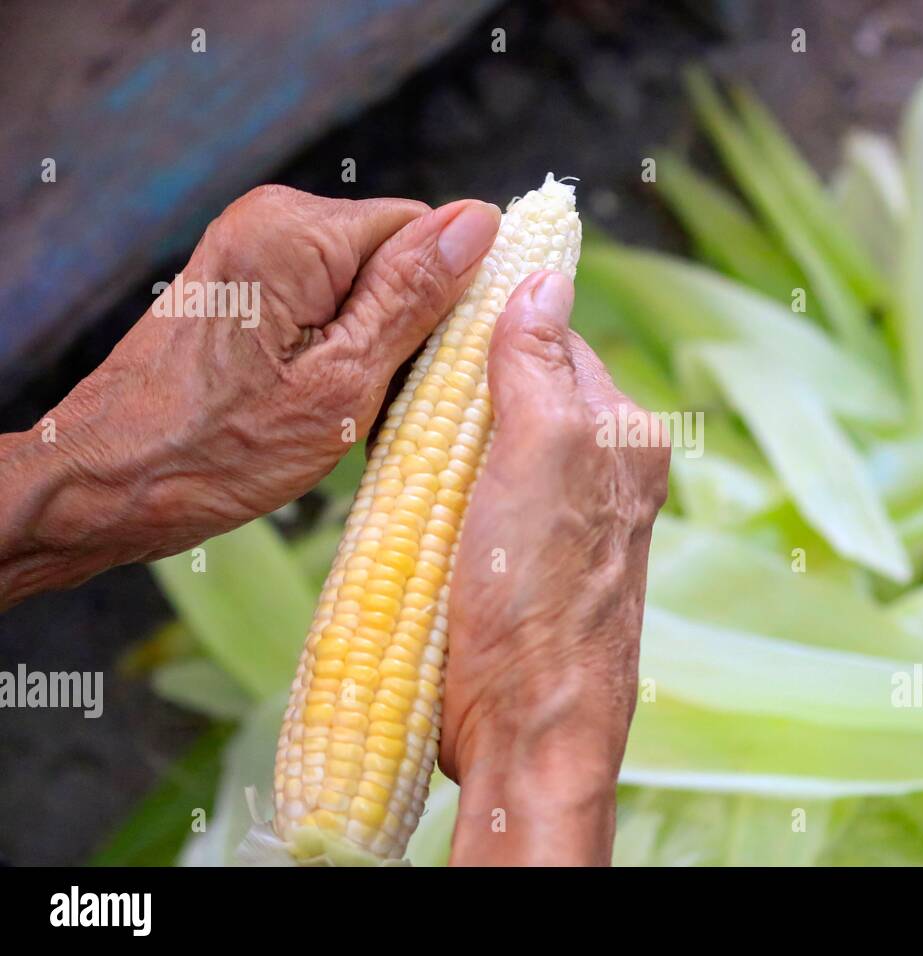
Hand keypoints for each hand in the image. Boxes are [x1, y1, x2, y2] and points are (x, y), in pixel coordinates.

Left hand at [0, 185, 500, 605]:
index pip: (426, 230)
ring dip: (376, 345)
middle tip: (380, 400)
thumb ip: (412, 299)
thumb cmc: (215, 451)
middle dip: (410, 326)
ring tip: (346, 408)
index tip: (432, 369)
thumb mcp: (340, 385)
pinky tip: (322, 399)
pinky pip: (329, 299)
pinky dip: (342, 347)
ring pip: (367, 283)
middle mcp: (269, 221)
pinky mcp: (244, 281)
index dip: (447, 300)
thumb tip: (477, 223)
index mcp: (294, 233)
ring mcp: (252, 249)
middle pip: (396, 254)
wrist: (108, 483)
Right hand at [437, 271, 670, 865]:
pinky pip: (473, 501)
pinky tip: (399, 492)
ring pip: (490, 448)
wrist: (525, 730)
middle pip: (519, 395)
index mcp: (624, 439)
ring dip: (440, 441)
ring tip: (390, 443)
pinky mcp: (517, 566)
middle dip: (458, 387)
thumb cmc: (540, 594)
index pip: (556, 343)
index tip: (430, 321)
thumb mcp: (543, 456)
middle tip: (398, 392)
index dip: (493, 327)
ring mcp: (558, 524)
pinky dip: (434, 488)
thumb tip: (545, 275)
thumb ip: (542, 367)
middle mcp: (601, 475)